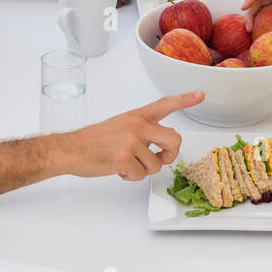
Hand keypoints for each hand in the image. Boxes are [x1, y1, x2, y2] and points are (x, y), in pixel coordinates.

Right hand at [57, 91, 205, 179]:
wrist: (70, 149)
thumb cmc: (93, 140)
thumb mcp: (121, 125)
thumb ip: (143, 130)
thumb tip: (166, 139)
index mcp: (137, 116)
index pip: (165, 104)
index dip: (185, 99)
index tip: (201, 94)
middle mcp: (137, 125)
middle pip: (174, 140)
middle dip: (170, 156)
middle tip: (158, 159)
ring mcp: (131, 141)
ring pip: (156, 165)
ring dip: (142, 170)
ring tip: (125, 163)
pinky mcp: (123, 158)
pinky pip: (140, 175)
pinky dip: (130, 177)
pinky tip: (117, 169)